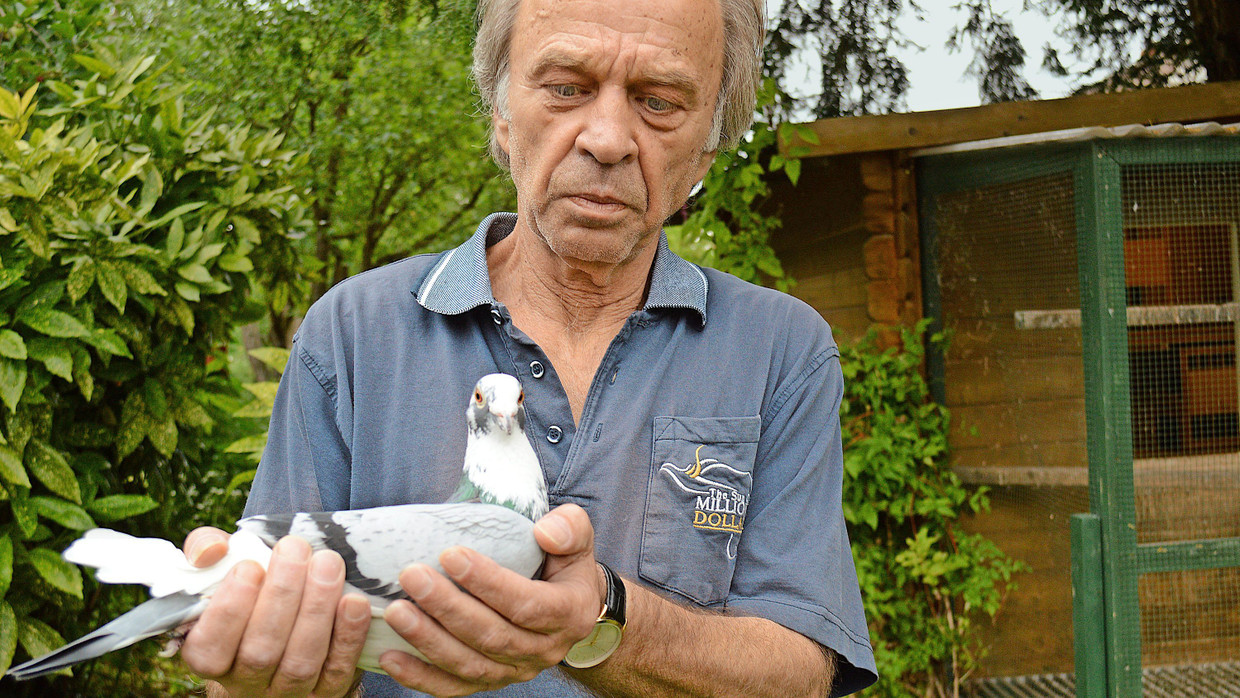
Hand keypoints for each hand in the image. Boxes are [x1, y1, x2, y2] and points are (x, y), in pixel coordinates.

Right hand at [177, 527, 371, 696]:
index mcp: (210, 656)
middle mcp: (245, 683)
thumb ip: (205, 551)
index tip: (250, 566)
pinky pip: (337, 671)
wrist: (293, 618)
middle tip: (295, 549)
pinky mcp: (327, 692)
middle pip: (260, 652)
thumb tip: (213, 549)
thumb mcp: (222, 567)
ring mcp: (287, 692)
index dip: (229, 609)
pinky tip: (354, 601)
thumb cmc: (251, 589)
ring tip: (327, 563)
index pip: (210, 647)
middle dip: (281, 595)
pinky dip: (347, 636)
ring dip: (316, 609)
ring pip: (300, 663)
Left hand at [379, 504, 603, 695]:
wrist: (570, 605)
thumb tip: (545, 532)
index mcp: (568, 614)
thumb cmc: (565, 565)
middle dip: (448, 607)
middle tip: (412, 576)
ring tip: (396, 612)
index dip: (488, 583)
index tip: (451, 554)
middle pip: (492, 636)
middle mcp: (544, 650)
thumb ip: (570, 529)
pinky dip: (420, 677)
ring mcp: (515, 671)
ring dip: (429, 640)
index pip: (526, 604)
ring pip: (469, 664)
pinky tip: (391, 658)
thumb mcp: (578, 540)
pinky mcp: (490, 681)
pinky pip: (453, 687)